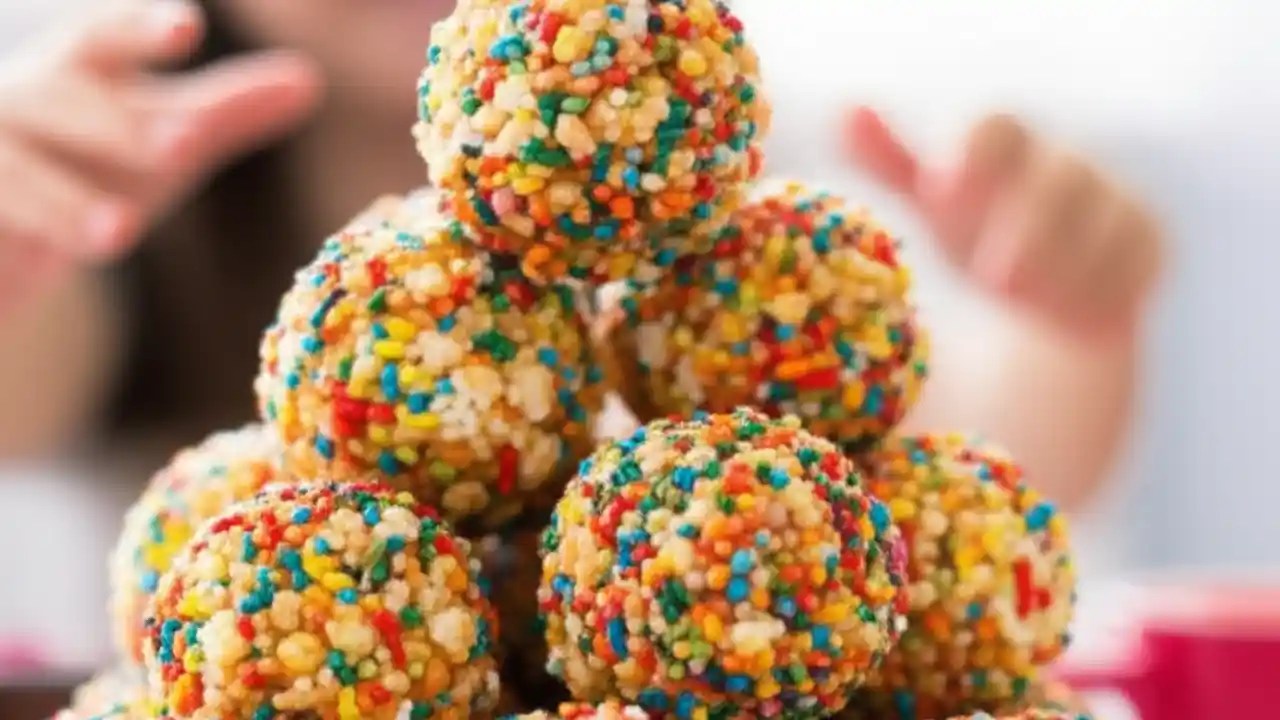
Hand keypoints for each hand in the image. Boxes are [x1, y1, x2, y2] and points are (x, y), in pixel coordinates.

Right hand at [0, 0, 320, 314]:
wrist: (9, 230)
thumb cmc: (94, 163)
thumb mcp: (163, 140)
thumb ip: (226, 111)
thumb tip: (308, 80)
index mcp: (77, 70)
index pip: (106, 36)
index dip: (142, 30)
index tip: (186, 28)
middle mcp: (24, 100)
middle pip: (65, 101)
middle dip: (122, 126)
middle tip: (184, 146)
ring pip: (22, 172)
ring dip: (70, 204)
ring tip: (123, 233)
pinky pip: (0, 214)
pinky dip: (36, 232)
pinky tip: (84, 255)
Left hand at [846, 107, 1162, 338]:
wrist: (1041, 293)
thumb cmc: (979, 230)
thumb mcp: (934, 204)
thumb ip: (892, 160)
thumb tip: (845, 109)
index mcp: (1008, 147)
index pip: (997, 129)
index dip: (974, 153)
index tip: (940, 190)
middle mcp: (1067, 164)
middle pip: (1057, 178)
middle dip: (1027, 226)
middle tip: (990, 277)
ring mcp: (1116, 200)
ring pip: (1104, 224)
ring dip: (1062, 266)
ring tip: (1020, 300)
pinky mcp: (1150, 244)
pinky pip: (1138, 266)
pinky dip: (1103, 293)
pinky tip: (1068, 319)